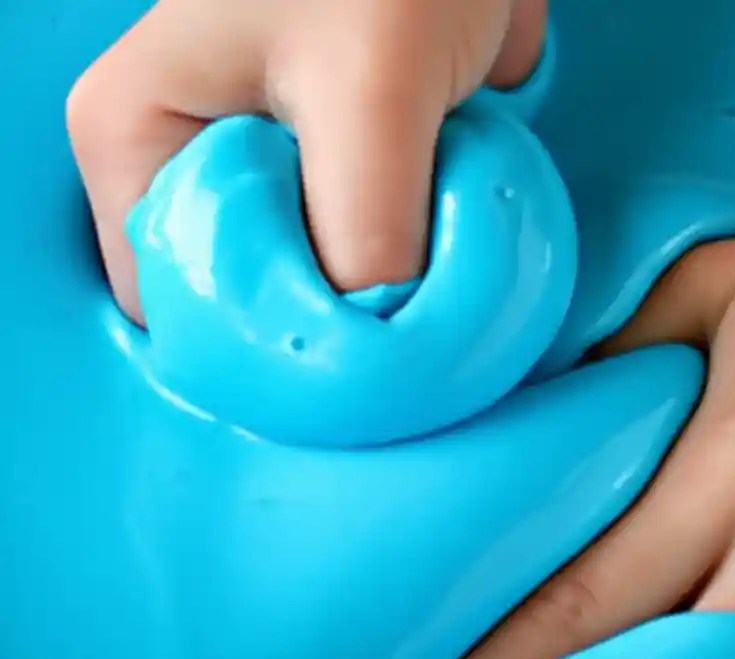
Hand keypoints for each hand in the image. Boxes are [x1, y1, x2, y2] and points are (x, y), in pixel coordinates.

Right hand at [67, 0, 546, 321]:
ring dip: (389, 288)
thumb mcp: (368, 92)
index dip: (258, 340)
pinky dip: (423, 258)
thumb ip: (361, 225)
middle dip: (330, 318)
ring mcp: (276, 168)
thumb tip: (371, 349)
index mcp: (139, 140)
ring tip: (443, 266)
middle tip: (411, 314)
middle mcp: (193, 162)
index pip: (176, 298)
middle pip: (250, 296)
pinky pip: (377, 247)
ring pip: (322, 279)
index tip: (351, 355)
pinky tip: (459, 243)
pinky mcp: (348, 170)